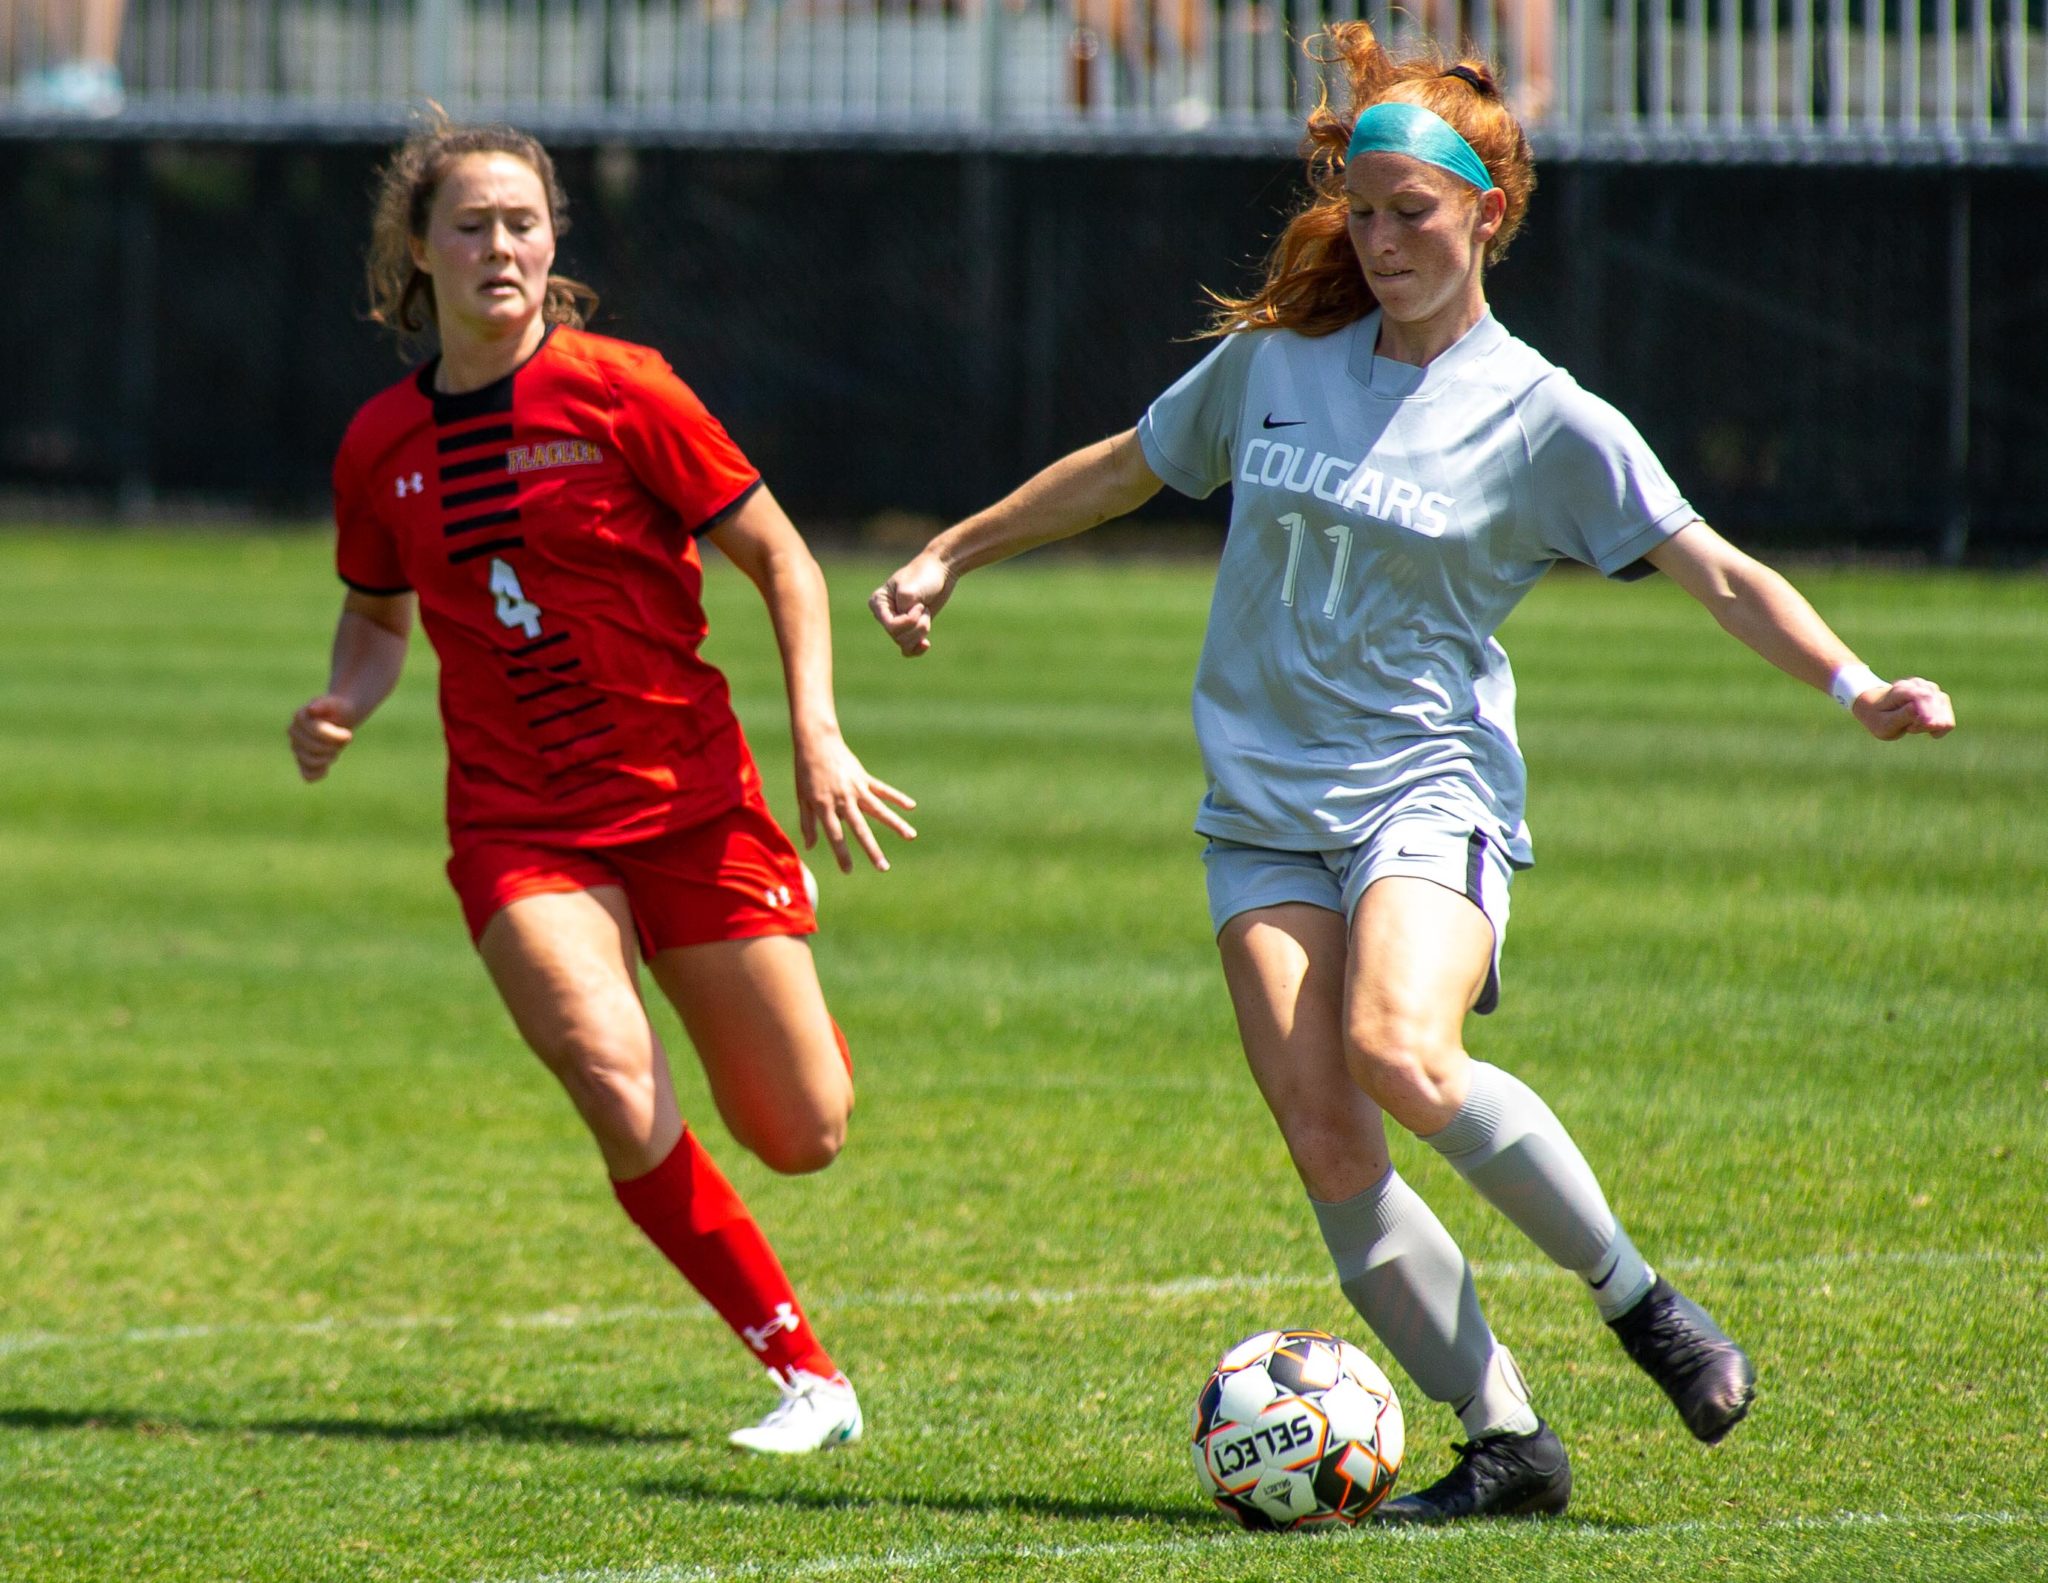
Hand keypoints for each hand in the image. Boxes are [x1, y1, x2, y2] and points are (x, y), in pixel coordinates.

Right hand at [288, 693, 360, 780]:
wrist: (340, 716)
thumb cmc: (339, 709)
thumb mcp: (336, 703)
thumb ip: (324, 703)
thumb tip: (311, 709)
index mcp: (299, 717)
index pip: (316, 732)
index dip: (335, 736)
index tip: (349, 734)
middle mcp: (293, 732)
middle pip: (314, 748)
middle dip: (334, 746)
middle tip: (344, 740)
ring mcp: (296, 747)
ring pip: (310, 761)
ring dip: (329, 758)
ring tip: (336, 750)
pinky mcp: (303, 759)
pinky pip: (307, 774)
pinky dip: (318, 774)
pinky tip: (327, 768)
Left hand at [795, 726, 917, 872]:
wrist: (816, 743)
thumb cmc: (806, 773)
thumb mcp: (802, 799)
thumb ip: (807, 823)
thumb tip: (810, 847)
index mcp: (824, 806)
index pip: (835, 835)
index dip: (842, 853)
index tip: (849, 871)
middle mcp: (843, 800)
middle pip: (860, 828)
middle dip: (872, 849)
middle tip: (883, 867)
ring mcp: (856, 788)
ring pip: (879, 809)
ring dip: (896, 824)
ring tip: (911, 836)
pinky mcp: (864, 778)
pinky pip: (883, 790)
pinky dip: (897, 797)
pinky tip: (911, 806)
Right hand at [869, 551, 954, 657]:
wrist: (940, 572)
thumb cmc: (923, 575)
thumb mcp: (910, 591)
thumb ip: (903, 610)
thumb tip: (902, 630)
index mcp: (878, 602)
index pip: (890, 626)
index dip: (908, 621)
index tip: (919, 606)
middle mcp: (884, 614)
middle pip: (897, 636)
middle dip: (917, 626)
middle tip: (923, 608)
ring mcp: (897, 622)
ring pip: (904, 643)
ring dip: (921, 631)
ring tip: (926, 613)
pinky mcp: (910, 629)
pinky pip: (908, 649)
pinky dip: (917, 649)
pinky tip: (926, 644)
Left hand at [1851, 677, 1954, 740]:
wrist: (1874, 706)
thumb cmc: (1878, 718)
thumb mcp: (1884, 723)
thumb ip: (1903, 716)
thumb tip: (1920, 709)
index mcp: (1902, 690)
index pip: (1925, 700)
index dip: (1925, 720)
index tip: (1910, 729)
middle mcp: (1919, 685)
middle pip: (1938, 708)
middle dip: (1926, 725)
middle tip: (1909, 728)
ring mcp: (1930, 687)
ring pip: (1944, 713)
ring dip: (1931, 725)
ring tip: (1912, 725)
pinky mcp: (1937, 695)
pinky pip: (1946, 716)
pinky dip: (1936, 724)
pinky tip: (1921, 724)